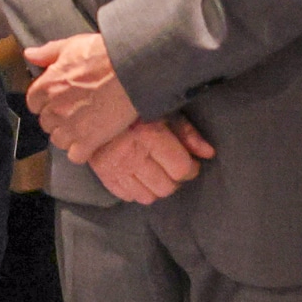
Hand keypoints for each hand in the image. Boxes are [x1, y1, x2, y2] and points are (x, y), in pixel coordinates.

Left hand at [25, 32, 140, 161]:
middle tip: (75, 113)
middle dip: (58, 120)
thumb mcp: (71, 45)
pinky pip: (75, 156)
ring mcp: (71, 126)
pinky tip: (91, 141)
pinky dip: (82, 151)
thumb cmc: (105, 55)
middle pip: (46, 123)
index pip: (34, 104)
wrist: (132, 70)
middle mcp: (55, 108)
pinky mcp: (89, 140)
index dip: (46, 103)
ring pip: (58, 141)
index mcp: (47, 86)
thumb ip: (47, 53)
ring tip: (83, 127)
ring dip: (68, 136)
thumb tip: (30, 54)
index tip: (57, 101)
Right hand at [87, 115, 217, 203]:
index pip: (181, 169)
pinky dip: (136, 190)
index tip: (190, 163)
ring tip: (156, 173)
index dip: (191, 168)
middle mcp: (131, 154)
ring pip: (147, 197)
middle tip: (172, 168)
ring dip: (156, 187)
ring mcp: (114, 167)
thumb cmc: (134, 106)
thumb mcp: (164, 111)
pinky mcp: (102, 173)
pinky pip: (126, 196)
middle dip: (174, 180)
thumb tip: (209, 154)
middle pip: (166, 187)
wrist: (91, 105)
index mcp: (149, 135)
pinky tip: (139, 176)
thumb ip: (187, 132)